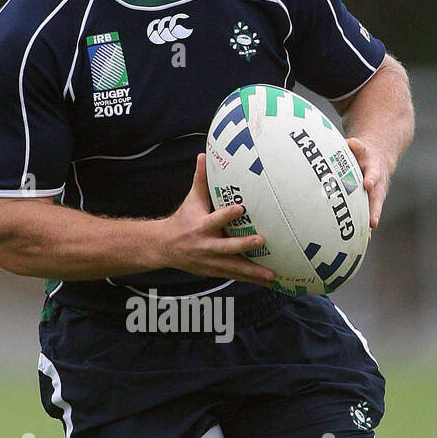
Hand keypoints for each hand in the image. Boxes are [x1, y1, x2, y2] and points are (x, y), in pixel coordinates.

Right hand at [159, 154, 275, 284]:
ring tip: (272, 275)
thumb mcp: (191, 200)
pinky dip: (251, 279)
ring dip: (253, 272)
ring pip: (233, 268)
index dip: (226, 215)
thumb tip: (203, 155)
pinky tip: (268, 281)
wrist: (165, 247)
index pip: (214, 220)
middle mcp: (205, 246)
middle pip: (226, 248)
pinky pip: (235, 276)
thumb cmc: (183, 220)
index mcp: (200, 227)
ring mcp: (210, 262)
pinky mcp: (214, 271)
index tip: (240, 208)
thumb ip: (200, 180)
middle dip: (243, 245)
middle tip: (261, 241)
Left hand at [346, 138, 390, 229]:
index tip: (368, 184)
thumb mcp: (361, 146)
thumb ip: (356, 146)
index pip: (373, 172)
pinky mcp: (373, 200)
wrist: (380, 155)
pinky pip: (369, 214)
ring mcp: (376, 193)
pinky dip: (366, 226)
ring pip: (374, 208)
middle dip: (375, 209)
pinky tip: (363, 241)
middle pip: (376, 197)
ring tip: (367, 235)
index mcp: (373, 168)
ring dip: (371, 220)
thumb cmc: (364, 152)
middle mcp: (377, 183)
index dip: (371, 177)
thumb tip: (350, 143)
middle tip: (373, 222)